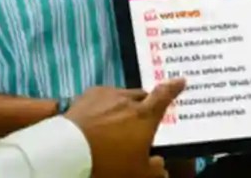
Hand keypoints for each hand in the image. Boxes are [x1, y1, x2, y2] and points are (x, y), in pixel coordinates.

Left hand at [63, 80, 185, 177]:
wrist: (69, 151)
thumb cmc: (109, 162)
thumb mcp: (137, 173)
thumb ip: (154, 169)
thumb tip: (161, 166)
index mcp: (145, 116)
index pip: (164, 96)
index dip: (174, 88)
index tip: (181, 81)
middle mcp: (128, 100)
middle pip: (142, 96)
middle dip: (144, 103)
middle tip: (141, 117)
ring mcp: (106, 95)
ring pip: (121, 95)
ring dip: (123, 104)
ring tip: (116, 119)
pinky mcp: (87, 95)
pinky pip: (102, 96)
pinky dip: (103, 104)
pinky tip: (97, 116)